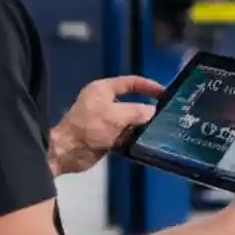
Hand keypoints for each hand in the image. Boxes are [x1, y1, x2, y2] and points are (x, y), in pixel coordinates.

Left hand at [48, 75, 162, 175]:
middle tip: (166, 116)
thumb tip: (153, 112)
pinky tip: (147, 145)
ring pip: (129, 121)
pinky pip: (124, 136)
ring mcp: (105, 121)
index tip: (166, 94)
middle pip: (132, 103)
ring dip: (142, 127)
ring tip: (161, 132)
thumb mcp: (116, 116)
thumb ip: (137, 112)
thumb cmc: (90, 127)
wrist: (68, 152)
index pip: (131, 82)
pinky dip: (134, 140)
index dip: (149, 86)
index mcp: (104, 89)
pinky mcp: (106, 137)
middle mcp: (105, 102)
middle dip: (147, 110)